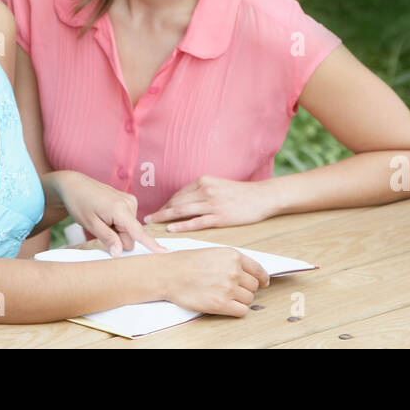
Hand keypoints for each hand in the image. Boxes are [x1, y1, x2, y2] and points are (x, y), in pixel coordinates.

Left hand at [53, 171, 166, 255]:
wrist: (75, 185)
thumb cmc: (80, 203)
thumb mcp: (90, 224)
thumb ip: (108, 238)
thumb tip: (120, 253)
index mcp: (120, 209)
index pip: (138, 232)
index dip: (151, 244)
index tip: (166, 252)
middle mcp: (129, 203)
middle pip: (131, 235)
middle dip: (118, 237)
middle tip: (101, 226)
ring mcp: (130, 201)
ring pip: (129, 229)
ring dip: (117, 230)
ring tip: (102, 219)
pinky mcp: (129, 201)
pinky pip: (128, 222)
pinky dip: (118, 224)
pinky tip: (106, 215)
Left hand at [144, 175, 276, 231]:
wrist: (261, 197)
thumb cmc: (240, 193)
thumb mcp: (218, 185)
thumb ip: (202, 191)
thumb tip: (186, 201)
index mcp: (204, 181)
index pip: (178, 194)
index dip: (166, 204)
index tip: (157, 211)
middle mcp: (205, 190)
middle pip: (176, 202)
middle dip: (160, 211)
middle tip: (147, 219)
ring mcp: (212, 204)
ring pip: (182, 211)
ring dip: (165, 217)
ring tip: (152, 224)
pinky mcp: (220, 217)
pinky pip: (196, 222)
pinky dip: (182, 225)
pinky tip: (171, 228)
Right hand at [155, 248, 269, 316]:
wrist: (169, 274)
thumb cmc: (186, 263)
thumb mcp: (213, 253)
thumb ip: (231, 262)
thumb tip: (247, 273)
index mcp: (233, 256)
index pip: (258, 270)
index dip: (263, 278)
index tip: (264, 283)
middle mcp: (233, 271)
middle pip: (254, 286)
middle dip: (246, 289)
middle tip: (233, 290)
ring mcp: (228, 288)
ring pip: (249, 299)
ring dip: (240, 300)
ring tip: (225, 296)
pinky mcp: (221, 304)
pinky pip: (242, 311)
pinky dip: (236, 310)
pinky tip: (226, 306)